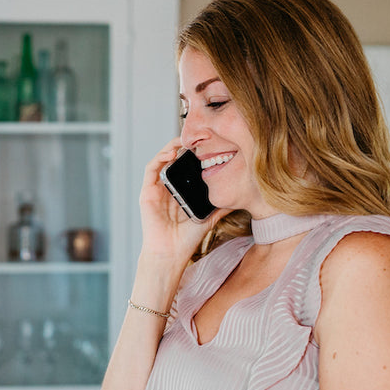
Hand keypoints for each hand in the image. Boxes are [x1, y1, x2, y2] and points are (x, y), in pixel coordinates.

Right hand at [138, 138, 230, 262]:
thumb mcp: (210, 217)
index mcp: (181, 191)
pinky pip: (150, 169)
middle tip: (199, 135)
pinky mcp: (147, 192)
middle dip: (185, 145)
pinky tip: (171, 152)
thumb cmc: (187, 239)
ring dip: (171, 146)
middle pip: (175, 159)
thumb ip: (222, 204)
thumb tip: (243, 195)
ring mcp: (156, 189)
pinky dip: (160, 157)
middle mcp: (168, 188)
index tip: (209, 143)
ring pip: (162, 159)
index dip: (195, 153)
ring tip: (185, 140)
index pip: (187, 166)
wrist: (170, 254)